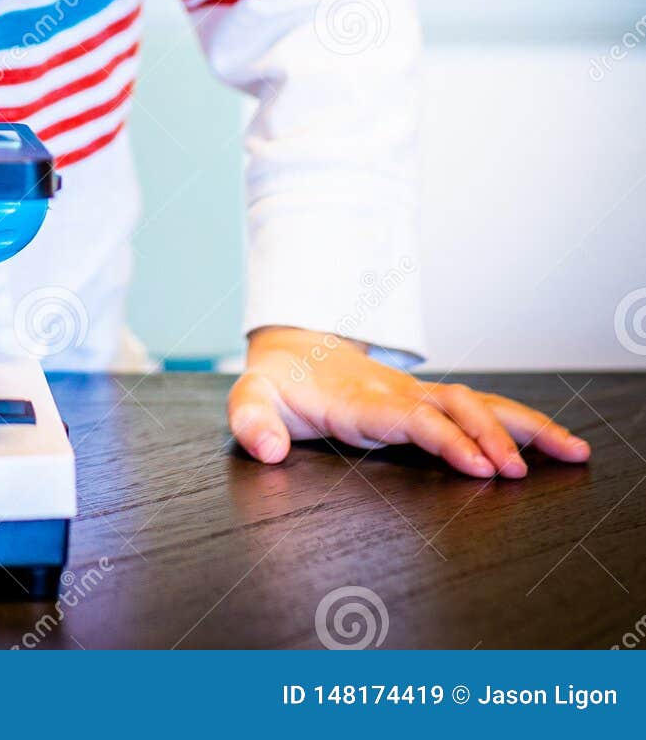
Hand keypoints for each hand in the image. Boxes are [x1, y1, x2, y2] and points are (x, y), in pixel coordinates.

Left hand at [228, 326, 590, 477]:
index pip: (411, 418)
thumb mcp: (251, 400)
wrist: (292, 350)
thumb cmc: (276, 384)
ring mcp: (417, 397)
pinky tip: (555, 444)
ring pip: (478, 403)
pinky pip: (480, 409)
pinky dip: (520, 423)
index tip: (479, 466)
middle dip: (493, 435)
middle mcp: (397, 395)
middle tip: (522, 472)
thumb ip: (251, 424)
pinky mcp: (429, 403)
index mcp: (359, 401)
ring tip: (572, 452)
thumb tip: (267, 451)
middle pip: (457, 407)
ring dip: (524, 426)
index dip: (446, 439)